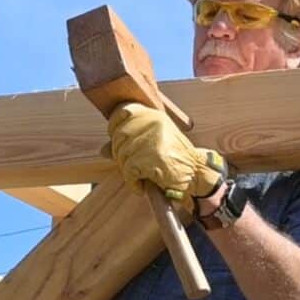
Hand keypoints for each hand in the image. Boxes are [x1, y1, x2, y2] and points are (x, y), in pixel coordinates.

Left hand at [104, 103, 222, 212]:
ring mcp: (152, 140)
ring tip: (142, 176)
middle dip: (121, 155)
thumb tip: (102, 150)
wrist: (197, 175)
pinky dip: (133, 182)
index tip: (118, 142)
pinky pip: (129, 171)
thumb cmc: (175, 160)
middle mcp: (153, 124)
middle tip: (134, 166)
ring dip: (128, 171)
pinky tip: (142, 186)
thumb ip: (129, 142)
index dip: (115, 127)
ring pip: (122, 155)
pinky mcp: (152, 158)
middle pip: (119, 137)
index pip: (123, 112)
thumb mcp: (154, 144)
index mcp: (154, 116)